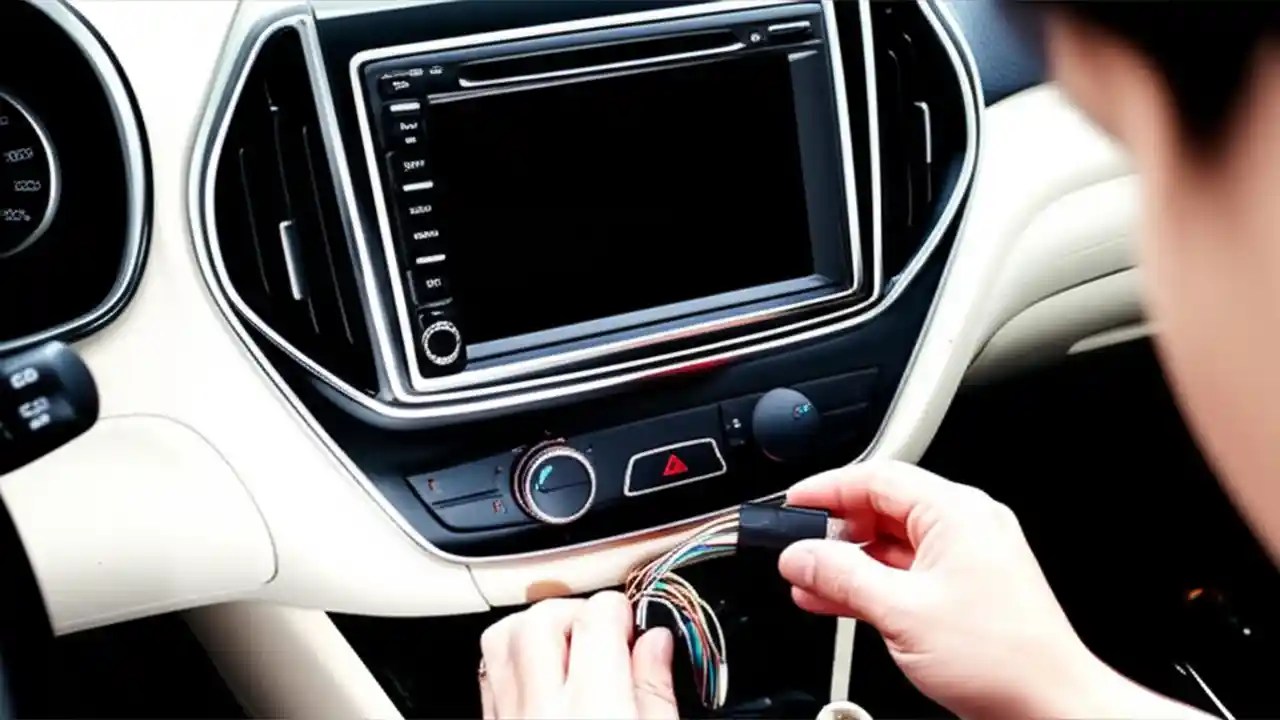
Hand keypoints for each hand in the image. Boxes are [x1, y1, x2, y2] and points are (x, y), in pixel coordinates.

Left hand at [478, 590, 677, 718]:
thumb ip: (656, 692)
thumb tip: (656, 642)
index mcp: (594, 710)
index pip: (595, 620)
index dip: (618, 608)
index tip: (632, 624)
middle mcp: (541, 711)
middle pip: (540, 618)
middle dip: (575, 611)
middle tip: (604, 637)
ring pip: (501, 639)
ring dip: (536, 630)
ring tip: (571, 652)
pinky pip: (489, 676)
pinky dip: (516, 662)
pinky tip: (545, 678)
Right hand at [778, 461, 1204, 718]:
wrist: (1050, 705)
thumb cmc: (1002, 658)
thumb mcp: (902, 611)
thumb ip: (842, 576)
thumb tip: (801, 554)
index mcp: (956, 512)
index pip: (877, 478)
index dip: (827, 489)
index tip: (792, 505)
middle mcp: (965, 526)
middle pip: (882, 509)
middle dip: (834, 532)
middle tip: (795, 549)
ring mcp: (967, 558)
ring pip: (891, 545)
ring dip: (847, 563)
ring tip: (806, 580)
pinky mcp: (965, 590)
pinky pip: (906, 572)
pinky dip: (871, 584)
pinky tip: (837, 600)